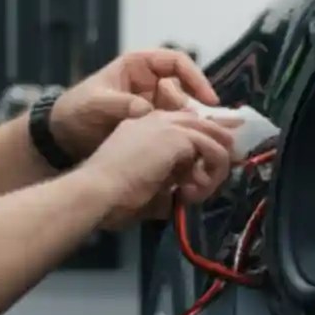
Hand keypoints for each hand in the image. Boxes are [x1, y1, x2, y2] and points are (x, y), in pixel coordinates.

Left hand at [49, 49, 218, 161]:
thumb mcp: (94, 104)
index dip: (195, 77)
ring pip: (181, 112)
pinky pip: (172, 129)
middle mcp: (149, 83)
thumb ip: (120, 104)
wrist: (61, 138)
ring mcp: (151, 105)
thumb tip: (146, 110)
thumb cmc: (75, 111)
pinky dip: (179, 138)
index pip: (176, 63)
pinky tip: (184, 152)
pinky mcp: (150, 127)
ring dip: (189, 127)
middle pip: (184, 90)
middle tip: (203, 131)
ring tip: (194, 144)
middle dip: (195, 109)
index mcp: (138, 66)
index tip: (207, 99)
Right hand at [78, 110, 234, 230]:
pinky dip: (213, 172)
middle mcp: (158, 120)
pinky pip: (213, 149)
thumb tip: (185, 193)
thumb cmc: (110, 194)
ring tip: (200, 193)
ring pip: (213, 137)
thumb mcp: (144, 184)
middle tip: (216, 179)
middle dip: (217, 152)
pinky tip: (194, 191)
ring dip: (216, 168)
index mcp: (144, 127)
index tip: (203, 173)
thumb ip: (166, 182)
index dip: (201, 147)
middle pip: (204, 126)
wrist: (96, 190)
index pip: (185, 127)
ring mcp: (169, 125)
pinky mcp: (178, 137)